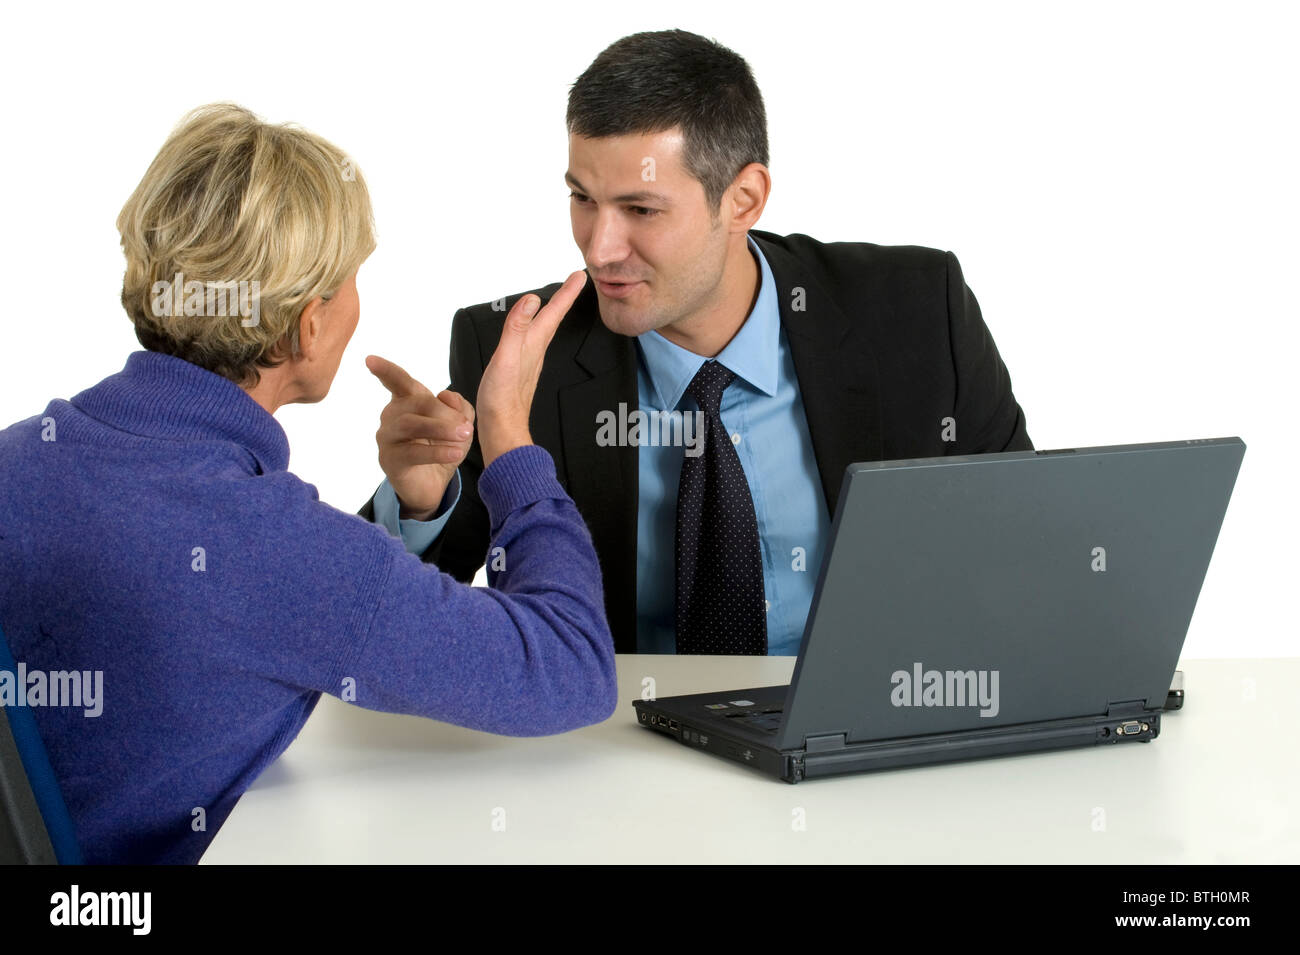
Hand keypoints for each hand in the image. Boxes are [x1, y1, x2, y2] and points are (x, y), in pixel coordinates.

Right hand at [366, 355, 474, 519]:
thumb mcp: (459, 424)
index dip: (386, 370)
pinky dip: (437, 452)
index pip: (398, 381)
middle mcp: (391, 416)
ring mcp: (387, 438)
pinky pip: (412, 453)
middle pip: (416, 403)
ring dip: (440, 428)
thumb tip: (446, 395)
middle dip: (444, 412)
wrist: (433, 484)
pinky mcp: (390, 461)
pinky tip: (455, 454)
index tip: (370, 360)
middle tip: (466, 428)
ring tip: (463, 436)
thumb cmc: (442, 446)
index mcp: (407, 401)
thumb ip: (459, 407)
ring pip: (410, 424)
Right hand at [477, 270, 587, 466]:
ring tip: (559, 299)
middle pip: (553, 317)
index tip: (580, 275)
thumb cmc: (501, 397)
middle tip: (576, 280)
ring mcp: (529, 359)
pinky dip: (538, 327)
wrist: (501, 427)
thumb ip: (517, 327)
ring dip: (554, 311)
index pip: (554, 312)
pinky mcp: (521, 368)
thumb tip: (532, 300)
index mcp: (534, 343)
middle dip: (564, 297)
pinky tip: (534, 330)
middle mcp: (535, 349)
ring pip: (545, 328)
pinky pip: (534, 340)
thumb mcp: (506, 357)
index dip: (567, 292)